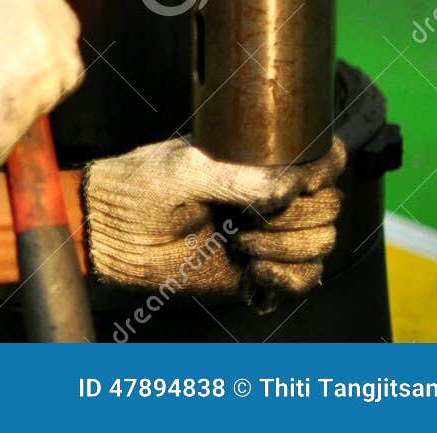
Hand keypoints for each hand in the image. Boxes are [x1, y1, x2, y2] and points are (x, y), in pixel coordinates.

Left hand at [83, 136, 346, 295]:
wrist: (108, 235)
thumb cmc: (137, 187)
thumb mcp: (183, 171)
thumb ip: (239, 176)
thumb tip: (296, 183)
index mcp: (253, 160)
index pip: (317, 157)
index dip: (325, 167)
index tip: (305, 180)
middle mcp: (267, 195)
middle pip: (328, 206)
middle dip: (298, 215)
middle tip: (249, 218)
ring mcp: (266, 234)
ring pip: (321, 243)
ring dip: (288, 247)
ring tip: (240, 242)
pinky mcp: (259, 271)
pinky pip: (304, 279)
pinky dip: (288, 278)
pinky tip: (253, 270)